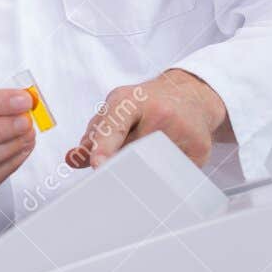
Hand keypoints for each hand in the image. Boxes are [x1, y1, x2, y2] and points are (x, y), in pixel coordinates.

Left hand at [66, 70, 229, 171]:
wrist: (191, 96)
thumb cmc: (147, 105)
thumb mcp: (116, 110)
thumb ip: (93, 136)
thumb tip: (72, 159)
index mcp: (130, 100)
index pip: (114, 124)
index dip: (104, 146)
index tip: (98, 164)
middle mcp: (158, 112)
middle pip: (129, 154)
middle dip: (118, 163)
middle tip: (117, 165)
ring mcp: (181, 131)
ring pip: (151, 167)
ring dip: (140, 170)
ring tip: (145, 153)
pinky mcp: (199, 150)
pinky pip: (173, 175)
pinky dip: (163, 175)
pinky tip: (166, 158)